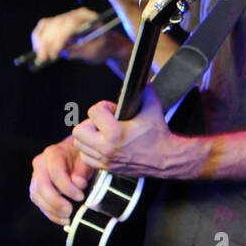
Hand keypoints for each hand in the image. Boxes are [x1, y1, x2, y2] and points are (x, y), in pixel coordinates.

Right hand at [30, 7, 123, 65]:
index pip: (71, 24)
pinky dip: (39, 37)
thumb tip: (62, 52)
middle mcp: (77, 14)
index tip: (54, 54)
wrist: (106, 44)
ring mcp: (67, 16)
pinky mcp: (59, 22)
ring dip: (41, 41)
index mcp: (90, 18)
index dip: (60, 39)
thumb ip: (80, 51)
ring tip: (41, 57)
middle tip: (43, 58)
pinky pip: (44, 26)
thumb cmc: (103, 49)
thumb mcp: (95, 53)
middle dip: (48, 42)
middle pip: (57, 24)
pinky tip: (38, 49)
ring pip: (48, 25)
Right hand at [30, 136, 92, 224]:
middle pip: (41, 186)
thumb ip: (84, 169)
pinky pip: (39, 202)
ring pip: (37, 197)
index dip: (67, 188)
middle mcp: (40, 164)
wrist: (75, 153)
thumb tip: (78, 183)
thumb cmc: (82, 156)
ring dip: (52, 210)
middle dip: (55, 202)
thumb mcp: (87, 158)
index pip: (56, 173)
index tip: (80, 197)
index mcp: (53, 154)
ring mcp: (36, 176)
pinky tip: (62, 219)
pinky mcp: (37, 188)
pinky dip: (50, 213)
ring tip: (67, 218)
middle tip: (70, 211)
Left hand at [72, 84, 187, 177]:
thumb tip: (142, 78)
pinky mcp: (106, 168)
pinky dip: (91, 150)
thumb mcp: (153, 108)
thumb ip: (145, 90)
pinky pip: (86, 157)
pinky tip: (103, 144)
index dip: (104, 107)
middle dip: (90, 123)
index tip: (114, 110)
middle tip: (103, 123)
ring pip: (79, 145)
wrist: (165, 158)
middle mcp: (106, 148)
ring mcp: (105, 160)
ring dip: (88, 137)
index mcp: (115, 133)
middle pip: (79, 130)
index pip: (93, 112)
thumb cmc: (159, 134)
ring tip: (102, 133)